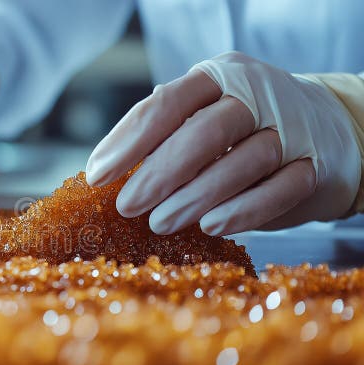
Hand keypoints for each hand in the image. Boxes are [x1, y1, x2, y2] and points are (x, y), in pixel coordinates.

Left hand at [85, 51, 361, 235]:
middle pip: (204, 132)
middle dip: (159, 172)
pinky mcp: (313, 165)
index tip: (97, 176)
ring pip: (242, 161)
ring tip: (159, 223)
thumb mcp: (201, 116)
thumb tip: (106, 173)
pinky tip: (211, 226)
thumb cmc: (240, 129)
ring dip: (195, 197)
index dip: (128, 141)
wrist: (328, 128)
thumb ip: (162, 136)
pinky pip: (279, 189)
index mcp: (216, 78)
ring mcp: (289, 129)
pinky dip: (243, 210)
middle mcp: (255, 96)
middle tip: (127, 205)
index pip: (167, 104)